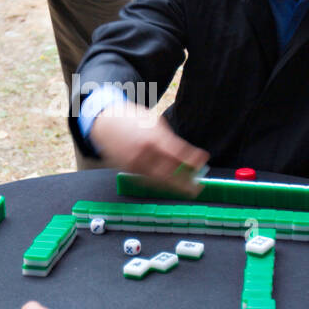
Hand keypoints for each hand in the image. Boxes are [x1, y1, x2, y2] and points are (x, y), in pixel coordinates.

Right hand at [90, 102, 209, 197]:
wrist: (104, 122)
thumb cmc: (131, 119)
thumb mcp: (153, 121)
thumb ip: (168, 137)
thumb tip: (184, 152)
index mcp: (153, 137)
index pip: (177, 152)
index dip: (192, 158)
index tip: (204, 160)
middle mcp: (144, 152)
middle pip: (169, 172)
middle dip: (185, 182)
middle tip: (198, 187)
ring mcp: (134, 162)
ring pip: (158, 180)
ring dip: (174, 186)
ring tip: (187, 189)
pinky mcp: (127, 169)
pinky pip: (146, 180)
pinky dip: (159, 184)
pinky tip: (169, 185)